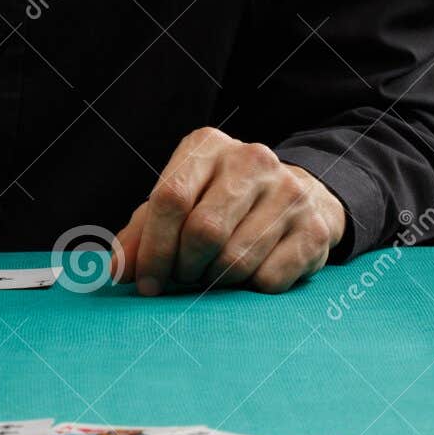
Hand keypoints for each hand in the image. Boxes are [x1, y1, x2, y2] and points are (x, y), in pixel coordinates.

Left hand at [110, 127, 347, 295]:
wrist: (300, 195)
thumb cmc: (222, 202)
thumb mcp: (181, 202)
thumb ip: (143, 231)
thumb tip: (119, 269)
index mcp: (208, 145)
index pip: (170, 198)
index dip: (153, 248)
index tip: (145, 282)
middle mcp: (252, 159)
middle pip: (204, 230)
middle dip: (184, 268)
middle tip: (181, 279)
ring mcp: (289, 191)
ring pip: (236, 260)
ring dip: (214, 281)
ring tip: (212, 275)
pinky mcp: (314, 227)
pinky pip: (268, 279)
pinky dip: (249, 289)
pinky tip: (248, 275)